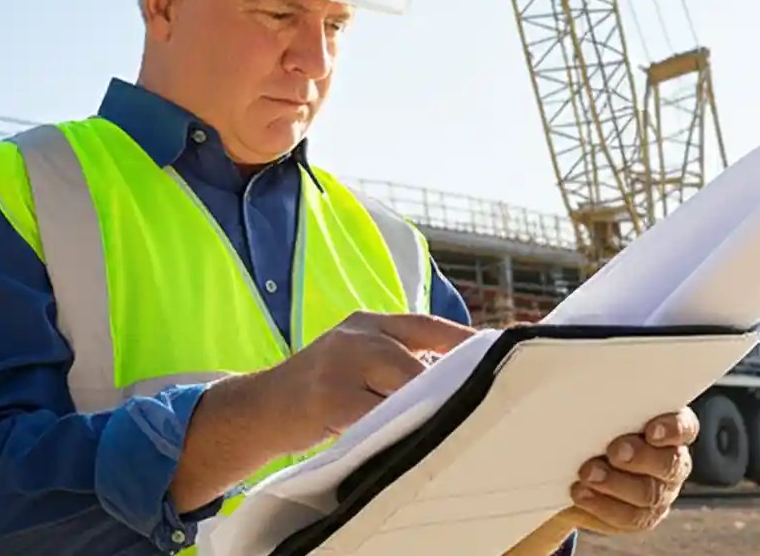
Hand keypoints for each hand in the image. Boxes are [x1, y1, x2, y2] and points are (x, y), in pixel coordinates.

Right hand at [266, 311, 473, 452]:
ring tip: (457, 423)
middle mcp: (357, 336)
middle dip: (451, 385)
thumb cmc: (315, 389)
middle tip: (486, 402)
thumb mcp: (352, 356)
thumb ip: (394, 357)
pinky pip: (379, 414)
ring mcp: (342, 366)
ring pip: (403, 387)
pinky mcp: (332, 398)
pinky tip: (413, 437)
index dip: (466, 340)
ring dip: (428, 408)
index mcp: (366, 322)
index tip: (502, 353)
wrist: (257, 408)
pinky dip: (399, 426)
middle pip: (421, 360)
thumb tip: (456, 375)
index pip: (428, 326)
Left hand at [569, 408, 697, 534]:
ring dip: (615, 484)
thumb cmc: (594, 430)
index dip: (673, 429)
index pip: (685, 427)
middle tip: (614, 451)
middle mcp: (671, 461)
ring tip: (587, 474)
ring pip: (649, 494)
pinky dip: (602, 506)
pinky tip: (581, 493)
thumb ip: (605, 405)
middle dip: (640, 458)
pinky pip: (628, 517)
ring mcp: (659, 492)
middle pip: (670, 464)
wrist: (577, 470)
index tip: (651, 430)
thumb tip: (574, 389)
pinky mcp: (641, 517)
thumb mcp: (601, 413)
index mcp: (668, 430)